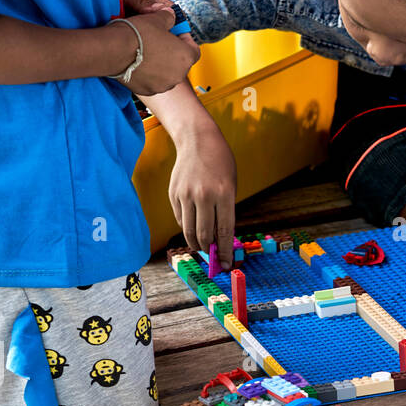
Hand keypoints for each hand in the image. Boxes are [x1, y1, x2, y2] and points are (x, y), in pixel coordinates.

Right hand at [116, 8, 198, 95]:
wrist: (113, 50)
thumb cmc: (137, 34)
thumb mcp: (157, 19)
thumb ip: (169, 18)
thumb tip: (171, 15)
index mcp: (186, 57)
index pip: (194, 50)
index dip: (185, 40)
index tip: (176, 34)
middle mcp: (178, 75)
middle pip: (180, 63)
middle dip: (172, 52)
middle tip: (159, 42)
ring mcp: (163, 85)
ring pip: (166, 74)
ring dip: (160, 65)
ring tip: (147, 53)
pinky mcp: (147, 90)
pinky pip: (152, 81)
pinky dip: (148, 74)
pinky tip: (138, 64)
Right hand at [169, 124, 236, 268]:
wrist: (198, 141)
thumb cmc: (221, 163)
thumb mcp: (231, 185)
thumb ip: (227, 209)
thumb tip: (222, 237)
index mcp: (224, 194)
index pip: (224, 231)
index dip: (224, 251)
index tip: (226, 264)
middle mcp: (204, 196)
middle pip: (204, 234)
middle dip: (209, 250)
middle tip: (213, 257)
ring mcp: (186, 195)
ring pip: (188, 230)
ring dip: (196, 243)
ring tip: (202, 247)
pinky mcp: (174, 194)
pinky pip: (180, 218)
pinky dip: (187, 228)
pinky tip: (193, 230)